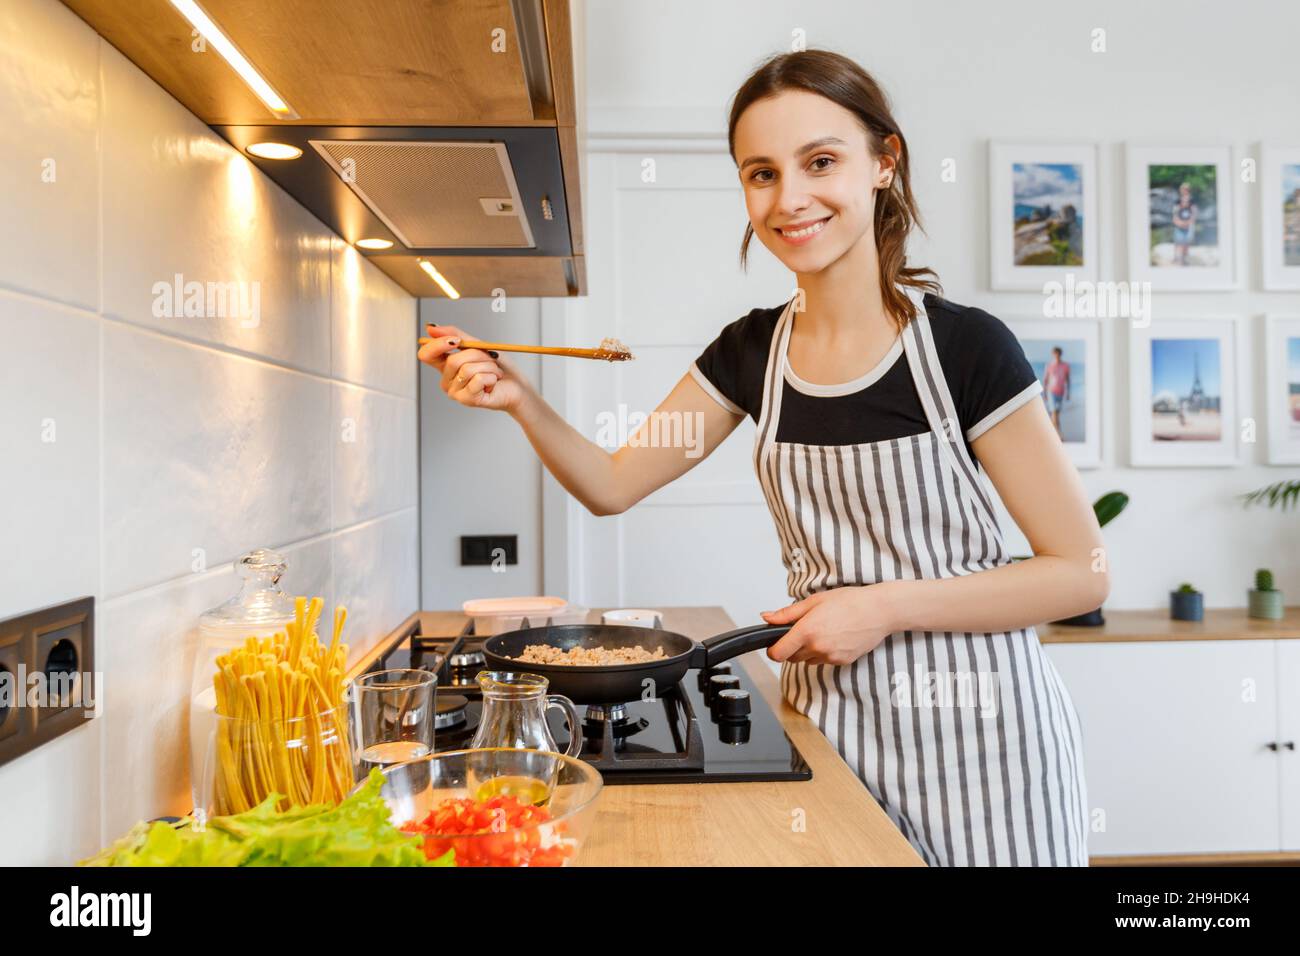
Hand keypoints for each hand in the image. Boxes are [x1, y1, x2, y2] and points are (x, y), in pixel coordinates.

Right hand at [417, 323, 529, 412]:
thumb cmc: (499, 367)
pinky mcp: (467, 400)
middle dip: (478, 355)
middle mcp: (447, 380)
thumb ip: (455, 334)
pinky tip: (493, 384)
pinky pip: (477, 380)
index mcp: (446, 366)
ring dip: (488, 367)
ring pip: (467, 369)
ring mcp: (455, 392)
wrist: (517, 386)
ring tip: (494, 373)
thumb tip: (431, 327)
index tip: (457, 340)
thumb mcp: (478, 345)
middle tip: (490, 361)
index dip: (438, 345)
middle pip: (453, 360)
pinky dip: (491, 377)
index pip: (426, 354)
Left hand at [760, 583, 902, 664]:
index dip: (773, 650)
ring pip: (808, 660)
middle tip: (804, 630)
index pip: (778, 653)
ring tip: (824, 631)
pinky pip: (824, 661)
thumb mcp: (814, 601)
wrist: (878, 611)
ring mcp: (830, 657)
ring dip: (809, 650)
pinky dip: (824, 652)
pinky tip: (835, 637)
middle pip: (792, 658)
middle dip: (792, 647)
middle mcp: (817, 647)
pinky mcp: (842, 662)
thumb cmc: (850, 601)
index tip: (774, 644)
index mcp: (807, 630)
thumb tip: (766, 618)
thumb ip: (787, 613)